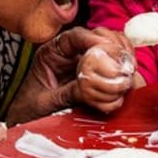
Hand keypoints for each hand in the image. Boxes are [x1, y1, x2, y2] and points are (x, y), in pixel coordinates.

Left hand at [6, 26, 135, 122]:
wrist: (28, 121)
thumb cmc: (30, 110)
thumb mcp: (46, 102)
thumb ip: (67, 93)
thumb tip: (90, 87)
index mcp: (52, 53)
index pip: (75, 36)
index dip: (94, 38)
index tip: (108, 47)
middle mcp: (72, 54)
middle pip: (99, 37)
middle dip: (115, 48)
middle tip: (125, 64)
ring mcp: (87, 63)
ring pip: (112, 48)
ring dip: (123, 58)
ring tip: (129, 73)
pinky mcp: (99, 76)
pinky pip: (116, 66)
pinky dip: (125, 72)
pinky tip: (129, 82)